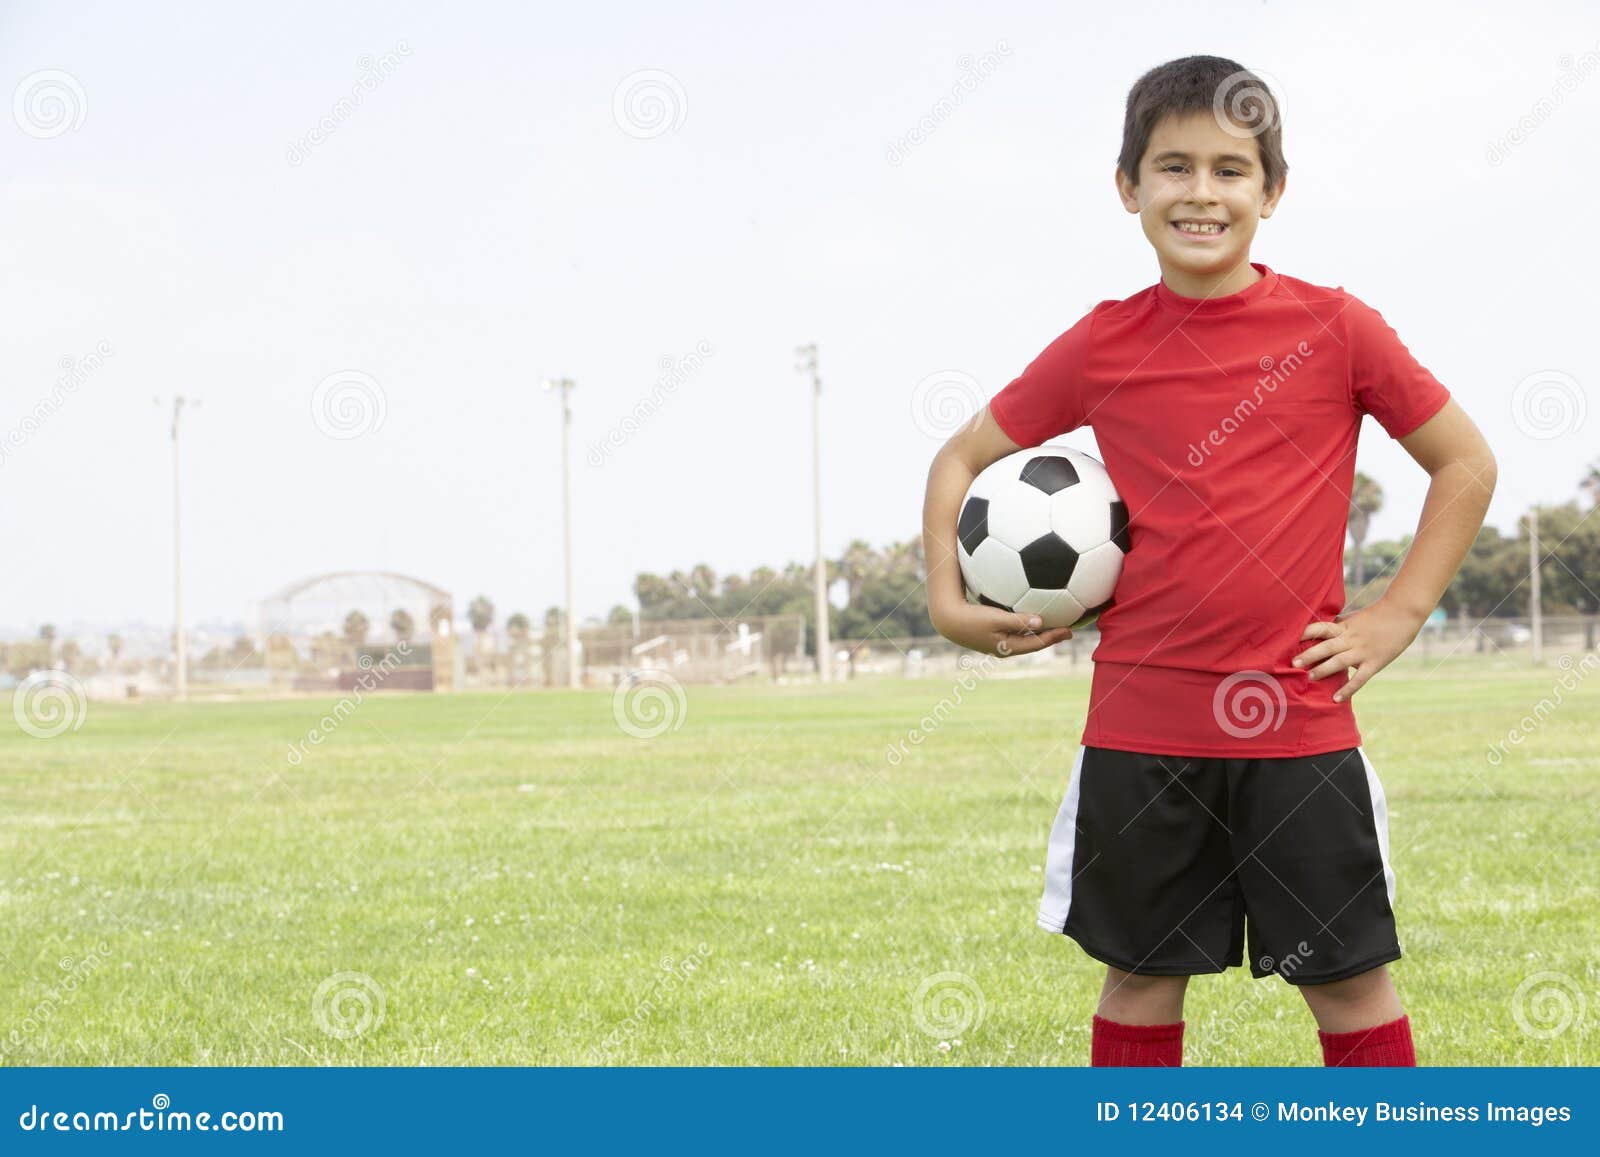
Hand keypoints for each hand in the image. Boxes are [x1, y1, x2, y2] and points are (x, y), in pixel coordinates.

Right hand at [931, 600, 1073, 657]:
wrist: (948, 620)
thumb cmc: (971, 618)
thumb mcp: (995, 618)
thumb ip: (1018, 620)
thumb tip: (1040, 621)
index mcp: (1007, 647)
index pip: (1037, 644)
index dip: (1054, 637)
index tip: (1070, 630)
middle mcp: (1005, 647)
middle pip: (1033, 643)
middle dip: (1051, 637)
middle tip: (1068, 630)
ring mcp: (998, 641)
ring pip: (1025, 638)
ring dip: (1039, 632)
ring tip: (1053, 624)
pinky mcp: (992, 632)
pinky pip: (1015, 630)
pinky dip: (1027, 625)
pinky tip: (1029, 615)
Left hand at [1293, 599, 1425, 701]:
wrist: (1403, 613)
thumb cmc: (1378, 616)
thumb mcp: (1355, 619)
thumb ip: (1340, 629)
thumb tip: (1320, 635)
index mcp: (1345, 627)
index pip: (1321, 628)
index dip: (1306, 633)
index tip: (1289, 639)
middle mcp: (1351, 639)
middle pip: (1326, 646)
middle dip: (1309, 655)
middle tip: (1293, 663)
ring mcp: (1363, 651)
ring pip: (1339, 662)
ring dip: (1323, 670)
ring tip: (1308, 677)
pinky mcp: (1375, 663)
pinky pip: (1359, 679)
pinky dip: (1347, 689)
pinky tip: (1336, 699)